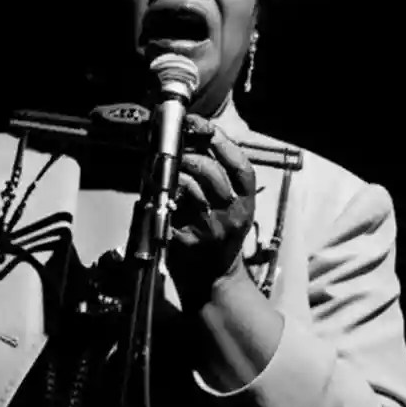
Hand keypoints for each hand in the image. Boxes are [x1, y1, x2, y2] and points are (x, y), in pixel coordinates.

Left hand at [169, 114, 256, 308]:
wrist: (214, 281)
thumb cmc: (219, 240)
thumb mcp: (231, 209)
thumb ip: (219, 181)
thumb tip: (193, 144)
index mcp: (246, 202)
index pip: (238, 162)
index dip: (219, 139)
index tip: (200, 125)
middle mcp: (233, 213)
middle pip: (211, 169)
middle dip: (189, 154)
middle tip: (176, 152)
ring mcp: (211, 227)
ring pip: (190, 185)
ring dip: (173, 174)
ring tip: (165, 174)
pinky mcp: (189, 240)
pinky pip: (171, 207)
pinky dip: (162, 196)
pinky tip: (158, 195)